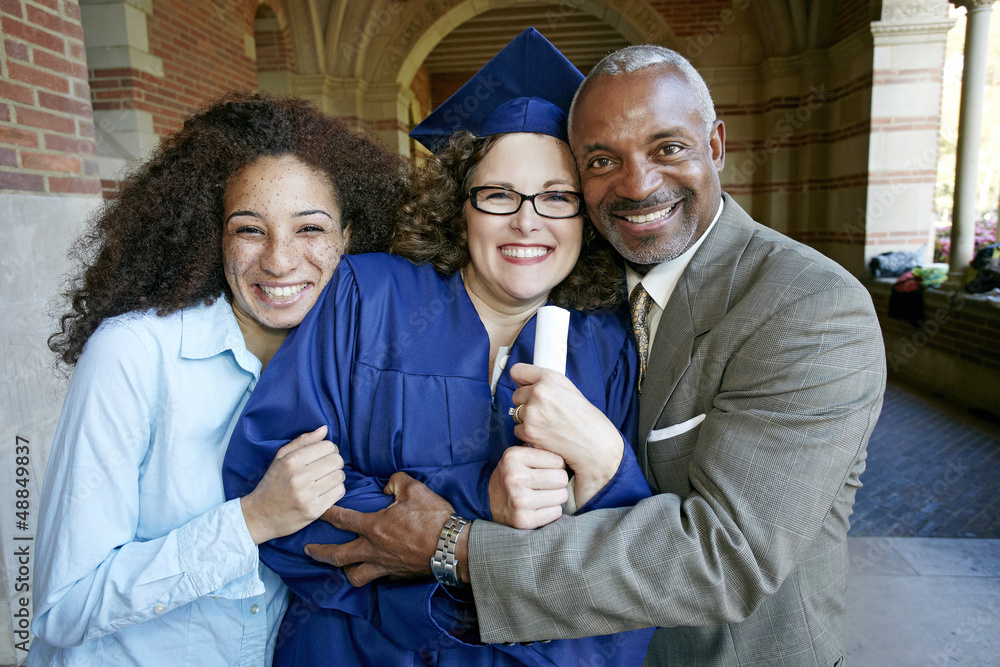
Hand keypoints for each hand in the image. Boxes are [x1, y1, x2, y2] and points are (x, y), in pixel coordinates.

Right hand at [240, 425, 345, 544]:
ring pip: (340, 476)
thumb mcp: (281, 458)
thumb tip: (325, 429)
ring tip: (324, 480)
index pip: (328, 446)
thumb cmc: (272, 483)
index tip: (323, 456)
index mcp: (291, 461)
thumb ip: (303, 441)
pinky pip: (339, 492)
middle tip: (326, 468)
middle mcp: (299, 477)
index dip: (330, 450)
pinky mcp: (314, 510)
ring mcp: (307, 495)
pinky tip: (325, 492)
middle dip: (335, 462)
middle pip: (337, 460)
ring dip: (336, 477)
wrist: (261, 515)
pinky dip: (336, 490)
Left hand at [306, 471, 455, 586]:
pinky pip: (377, 577)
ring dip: (343, 570)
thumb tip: (388, 485)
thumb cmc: (433, 518)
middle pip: (338, 555)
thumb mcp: (415, 489)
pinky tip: (371, 569)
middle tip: (307, 550)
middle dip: (319, 552)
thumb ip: (397, 481)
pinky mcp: (397, 575)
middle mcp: (374, 549)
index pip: (342, 520)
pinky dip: (370, 573)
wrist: (452, 547)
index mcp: (375, 527)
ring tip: (340, 566)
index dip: (326, 514)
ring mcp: (384, 565)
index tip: (315, 511)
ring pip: (355, 575)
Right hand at [489, 446, 568, 528]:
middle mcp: (514, 478)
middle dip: (559, 481)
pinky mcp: (523, 520)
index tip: (548, 469)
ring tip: (543, 494)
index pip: (558, 459)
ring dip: (557, 496)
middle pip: (561, 478)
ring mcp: (518, 501)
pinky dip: (552, 510)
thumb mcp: (518, 455)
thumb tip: (567, 448)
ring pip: (562, 496)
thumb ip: (540, 447)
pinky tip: (540, 507)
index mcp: (513, 457)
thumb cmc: (511, 474)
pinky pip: (556, 513)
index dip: (557, 465)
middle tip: (548, 483)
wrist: (487, 499)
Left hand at [510, 363, 623, 506]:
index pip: (517, 371)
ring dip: (527, 420)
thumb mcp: (571, 391)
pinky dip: (528, 435)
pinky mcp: (529, 431)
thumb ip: (548, 385)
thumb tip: (525, 384)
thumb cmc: (588, 421)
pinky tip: (545, 436)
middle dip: (526, 404)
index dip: (521, 381)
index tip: (524, 386)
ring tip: (548, 426)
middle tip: (545, 413)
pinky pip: (518, 430)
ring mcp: (532, 412)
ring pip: (516, 413)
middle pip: (516, 395)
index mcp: (551, 378)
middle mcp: (540, 392)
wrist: (597, 446)